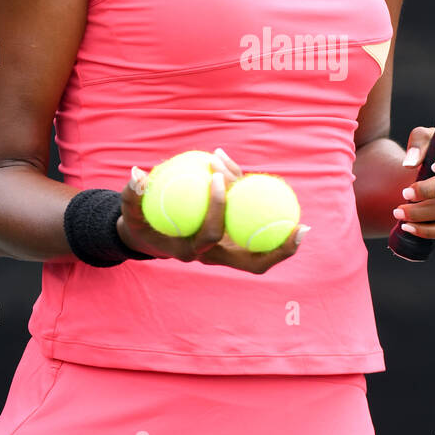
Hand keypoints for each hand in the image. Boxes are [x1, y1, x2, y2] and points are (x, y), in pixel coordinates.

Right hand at [117, 148, 308, 273]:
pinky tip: (290, 207)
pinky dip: (272, 224)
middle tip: (298, 229)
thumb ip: (132, 193)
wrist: (148, 238)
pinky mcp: (234, 243)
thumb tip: (138, 173)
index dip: (219, 212)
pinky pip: (256, 235)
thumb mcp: (130, 210)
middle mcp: (211, 255)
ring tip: (303, 226)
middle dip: (275, 251)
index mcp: (189, 248)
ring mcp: (225, 252)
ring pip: (258, 250)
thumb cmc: (140, 221)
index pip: (210, 234)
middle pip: (249, 261)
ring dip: (280, 240)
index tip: (220, 182)